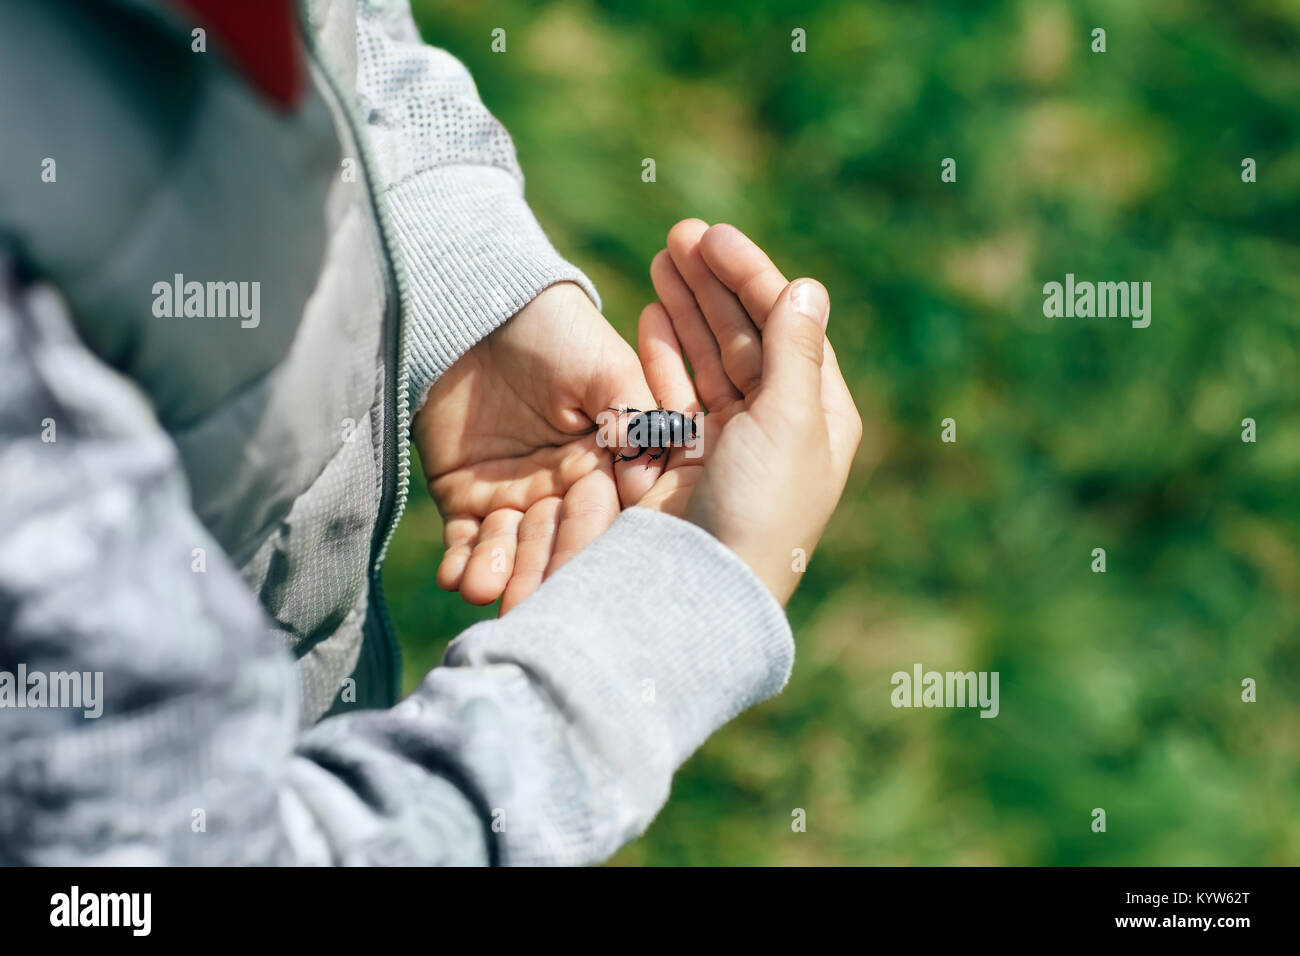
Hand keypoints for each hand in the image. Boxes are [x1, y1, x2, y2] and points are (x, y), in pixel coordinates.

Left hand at [413, 282, 660, 612]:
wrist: (474, 307)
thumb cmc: (553, 328)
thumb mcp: (605, 367)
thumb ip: (633, 418)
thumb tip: (650, 485)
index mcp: (605, 465)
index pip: (602, 515)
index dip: (589, 545)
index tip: (582, 577)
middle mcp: (563, 490)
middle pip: (556, 543)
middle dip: (542, 575)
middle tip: (528, 607)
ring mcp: (514, 497)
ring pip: (512, 550)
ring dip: (499, 574)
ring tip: (484, 589)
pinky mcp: (465, 498)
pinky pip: (466, 542)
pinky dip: (461, 562)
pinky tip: (456, 577)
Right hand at [635, 220, 861, 604]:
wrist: (704, 585)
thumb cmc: (762, 504)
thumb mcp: (791, 419)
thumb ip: (796, 349)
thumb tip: (810, 287)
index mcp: (818, 414)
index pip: (786, 324)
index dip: (751, 276)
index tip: (714, 238)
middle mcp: (776, 424)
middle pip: (744, 335)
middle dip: (713, 285)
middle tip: (678, 235)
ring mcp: (728, 441)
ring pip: (706, 357)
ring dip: (684, 309)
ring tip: (659, 261)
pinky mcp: (684, 459)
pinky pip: (674, 392)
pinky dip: (662, 354)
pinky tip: (649, 315)